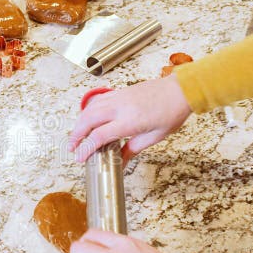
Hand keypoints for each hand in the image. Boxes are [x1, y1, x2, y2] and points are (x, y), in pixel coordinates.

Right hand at [68, 75, 191, 162]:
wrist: (180, 90)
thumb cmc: (171, 112)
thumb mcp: (154, 137)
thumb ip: (132, 149)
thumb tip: (121, 162)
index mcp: (130, 121)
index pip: (99, 135)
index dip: (86, 148)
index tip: (80, 157)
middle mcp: (120, 107)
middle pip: (88, 120)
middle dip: (76, 135)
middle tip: (72, 147)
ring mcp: (119, 97)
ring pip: (89, 108)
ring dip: (79, 122)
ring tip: (76, 135)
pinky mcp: (120, 92)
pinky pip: (98, 100)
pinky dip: (88, 111)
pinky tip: (88, 119)